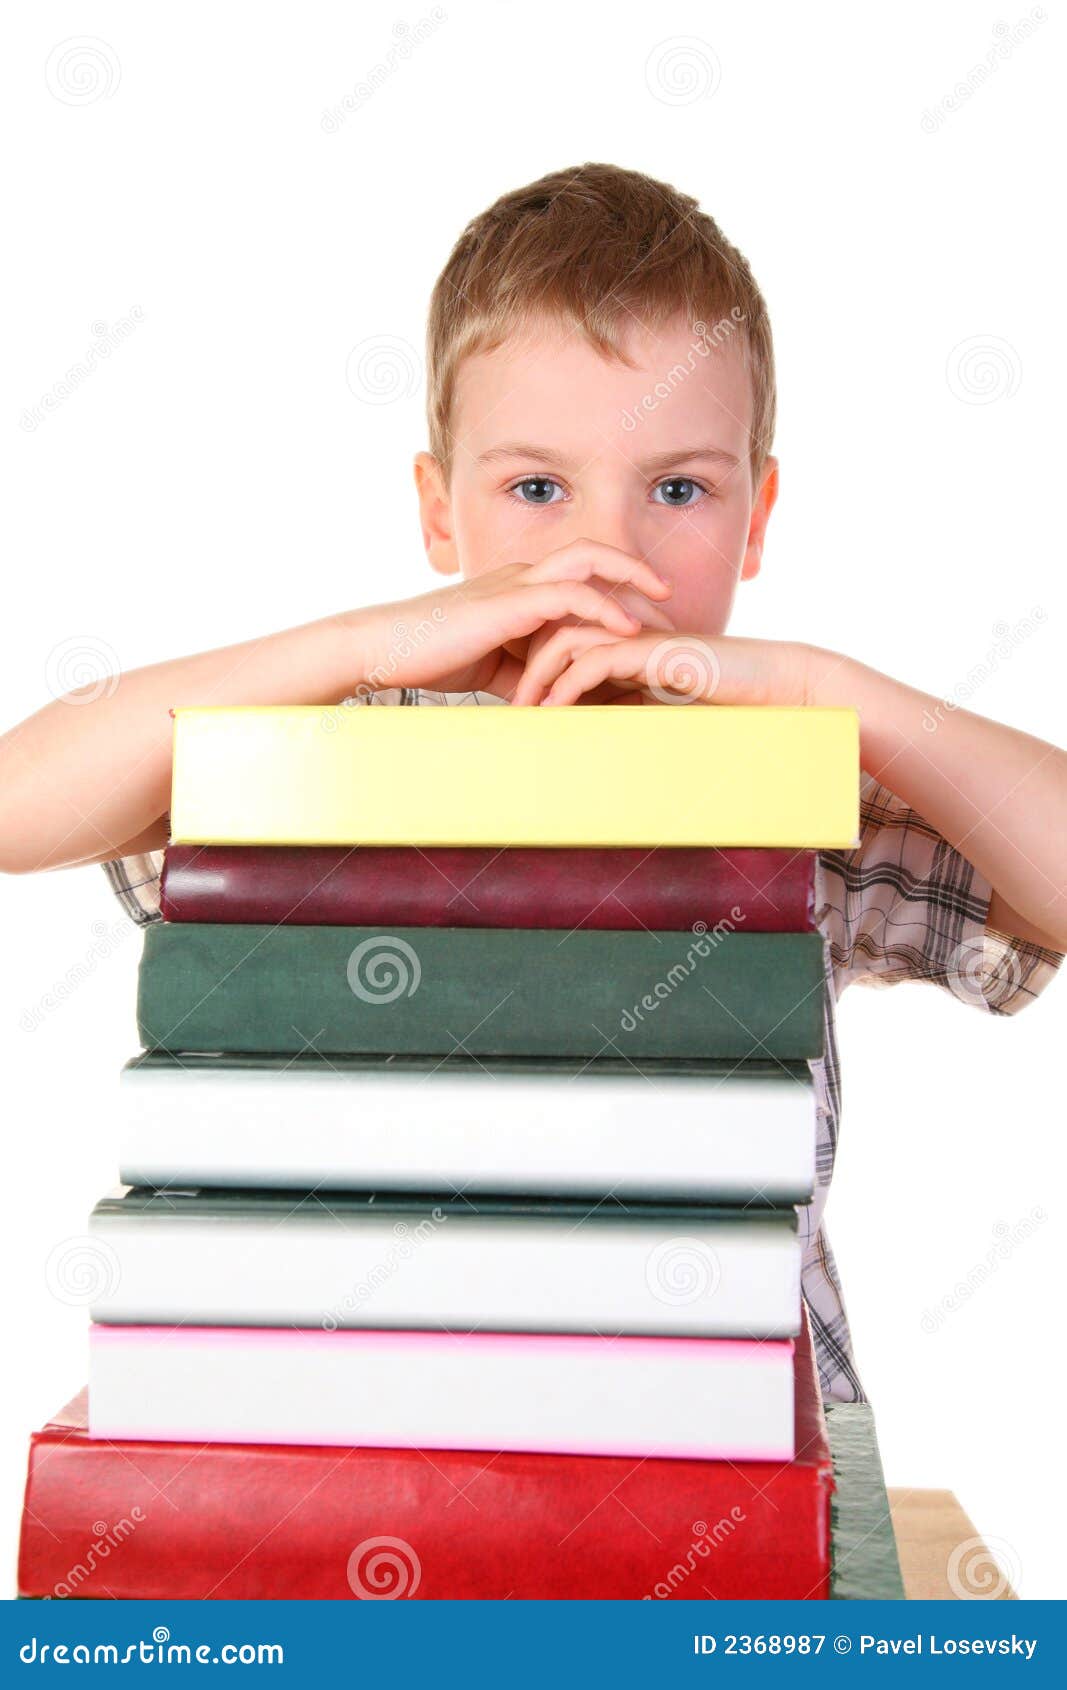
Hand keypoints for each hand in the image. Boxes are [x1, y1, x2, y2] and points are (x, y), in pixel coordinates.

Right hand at [348, 541, 672, 698]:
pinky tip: (626, 629)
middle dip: (633, 566)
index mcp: (517, 588)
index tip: (647, 611)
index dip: (614, 586)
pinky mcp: (509, 602)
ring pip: (586, 560)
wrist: (386, 649)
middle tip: (667, 591)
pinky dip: (602, 608)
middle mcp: (520, 576)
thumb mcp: (496, 671)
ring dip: (630, 576)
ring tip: (663, 600)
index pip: (577, 574)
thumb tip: (559, 702)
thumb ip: (530, 676)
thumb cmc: (432, 658)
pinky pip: (568, 594)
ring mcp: (515, 583)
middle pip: (590, 552)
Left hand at [511, 626, 815, 707]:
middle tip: (505, 705)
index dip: (536, 671)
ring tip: (521, 709)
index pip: (566, 645)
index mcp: (626, 644)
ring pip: (567, 641)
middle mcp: (628, 634)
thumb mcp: (668, 713)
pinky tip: (552, 709)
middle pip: (556, 634)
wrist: (776, 685)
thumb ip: (634, 717)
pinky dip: (567, 684)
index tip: (515, 705)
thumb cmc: (730, 703)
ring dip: (538, 676)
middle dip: (524, 668)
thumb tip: (603, 750)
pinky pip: (594, 660)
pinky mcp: (650, 650)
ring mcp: (639, 638)